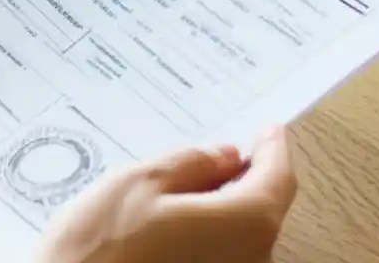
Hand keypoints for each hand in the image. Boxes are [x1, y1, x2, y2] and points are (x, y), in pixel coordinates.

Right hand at [35, 127, 296, 262]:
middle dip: (242, 177)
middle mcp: (251, 259)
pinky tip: (170, 225)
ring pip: (238, 234)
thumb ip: (191, 164)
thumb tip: (223, 157)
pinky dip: (206, 234)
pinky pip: (220, 254)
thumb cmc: (101, 250)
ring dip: (220, 208)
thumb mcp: (141, 182)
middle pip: (260, 208)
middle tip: (217, 153)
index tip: (269, 130)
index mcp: (244, 224)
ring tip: (179, 190)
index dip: (273, 148)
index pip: (277, 177)